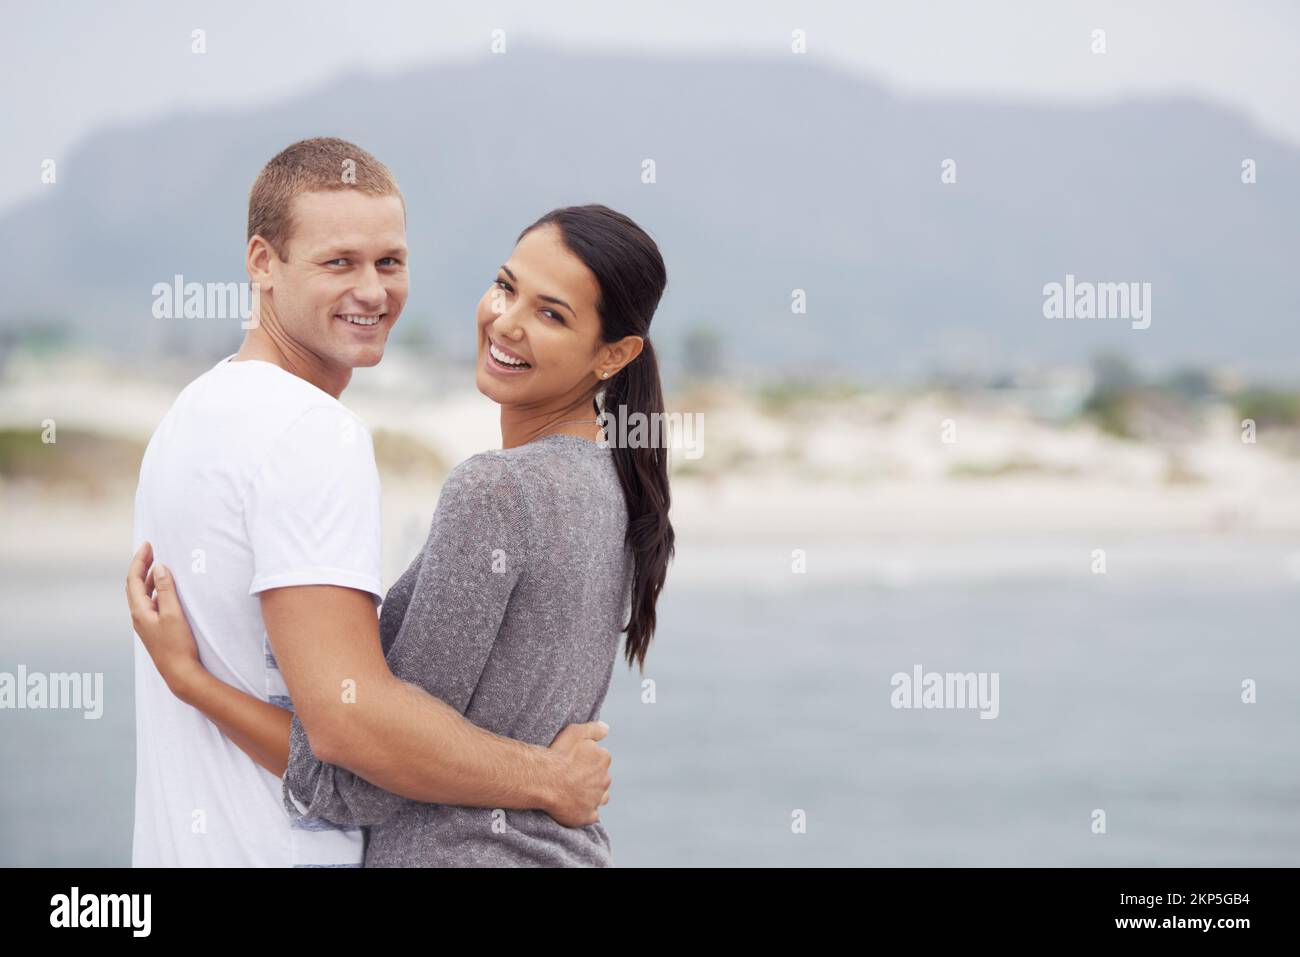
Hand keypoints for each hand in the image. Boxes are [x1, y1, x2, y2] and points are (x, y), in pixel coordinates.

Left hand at [125, 541, 202, 695]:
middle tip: (151, 550)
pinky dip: (154, 590)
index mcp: (139, 611)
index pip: (134, 579)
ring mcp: (146, 623)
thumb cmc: (176, 644)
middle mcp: (139, 616)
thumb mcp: (173, 613)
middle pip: (134, 585)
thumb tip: (159, 567)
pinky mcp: (155, 628)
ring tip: (158, 565)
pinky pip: (150, 603)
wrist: (179, 672)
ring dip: (148, 578)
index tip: (148, 545)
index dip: (139, 560)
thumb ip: (165, 589)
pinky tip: (164, 590)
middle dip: (141, 566)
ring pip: (142, 594)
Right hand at [544, 720, 611, 826]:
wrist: (542, 779)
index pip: (601, 760)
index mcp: (604, 759)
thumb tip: (607, 729)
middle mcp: (605, 780)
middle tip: (570, 777)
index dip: (586, 761)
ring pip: (599, 797)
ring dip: (591, 795)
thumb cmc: (557, 754)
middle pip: (601, 779)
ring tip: (572, 792)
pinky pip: (590, 815)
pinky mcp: (588, 816)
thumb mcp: (574, 732)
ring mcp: (596, 799)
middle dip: (590, 778)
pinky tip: (572, 807)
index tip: (573, 762)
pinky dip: (584, 812)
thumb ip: (593, 729)